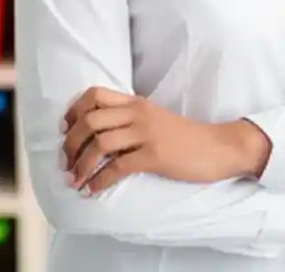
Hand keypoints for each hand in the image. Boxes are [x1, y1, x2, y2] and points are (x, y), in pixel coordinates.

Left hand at [61, 87, 271, 194]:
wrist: (219, 147)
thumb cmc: (187, 137)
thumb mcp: (156, 119)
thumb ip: (131, 120)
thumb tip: (99, 135)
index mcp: (137, 103)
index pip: (95, 94)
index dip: (73, 111)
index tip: (64, 129)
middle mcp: (139, 114)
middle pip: (90, 120)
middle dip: (71, 143)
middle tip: (65, 162)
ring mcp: (147, 134)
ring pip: (99, 143)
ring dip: (80, 165)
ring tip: (73, 180)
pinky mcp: (155, 156)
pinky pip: (117, 167)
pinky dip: (99, 180)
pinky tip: (92, 190)